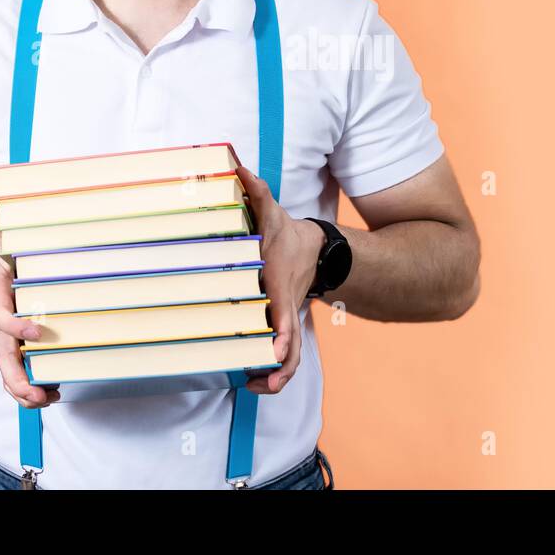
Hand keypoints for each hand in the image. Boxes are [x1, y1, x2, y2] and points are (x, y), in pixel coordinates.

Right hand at [0, 182, 58, 408]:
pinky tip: (55, 390)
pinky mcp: (11, 345)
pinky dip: (32, 385)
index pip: (3, 319)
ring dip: (25, 390)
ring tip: (49, 399)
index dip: (19, 326)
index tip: (40, 330)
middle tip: (37, 392)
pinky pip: (17, 371)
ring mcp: (3, 338)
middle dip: (18, 379)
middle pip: (2, 358)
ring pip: (8, 372)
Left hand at [236, 166, 323, 394]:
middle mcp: (286, 310)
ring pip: (289, 359)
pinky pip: (282, 358)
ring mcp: (286, 322)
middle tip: (262, 380)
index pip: (286, 316)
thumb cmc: (287, 235)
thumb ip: (257, 192)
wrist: (314, 250)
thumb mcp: (274, 213)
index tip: (277, 353)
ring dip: (276, 377)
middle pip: (292, 349)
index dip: (283, 336)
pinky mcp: (281, 328)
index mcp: (282, 288)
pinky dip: (272, 372)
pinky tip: (252, 380)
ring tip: (256, 387)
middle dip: (281, 368)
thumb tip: (239, 166)